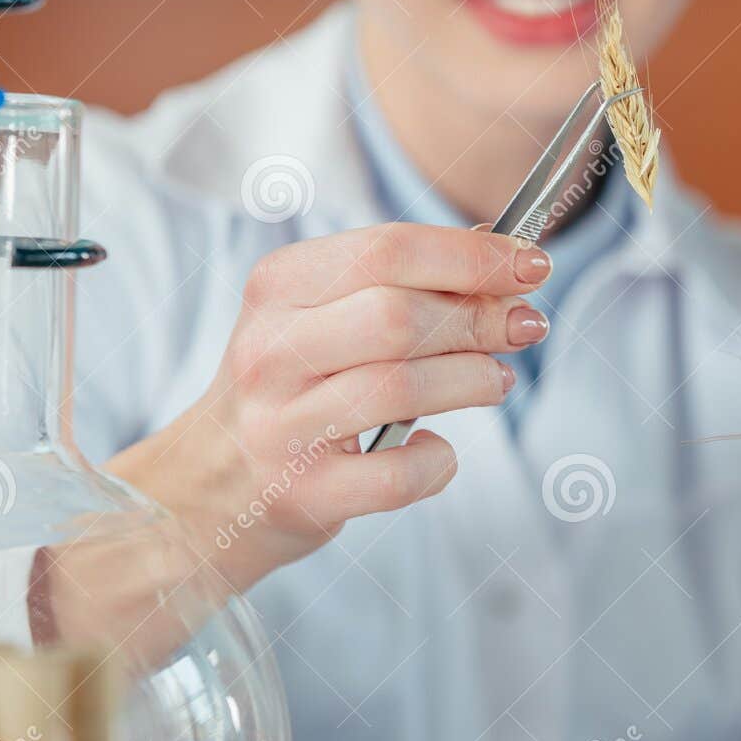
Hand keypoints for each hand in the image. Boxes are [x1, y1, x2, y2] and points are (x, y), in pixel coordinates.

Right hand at [68, 224, 551, 612]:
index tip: (532, 264)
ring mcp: (281, 425)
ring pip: (401, 388)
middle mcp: (272, 350)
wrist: (208, 488)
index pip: (388, 249)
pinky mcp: (303, 493)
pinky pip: (397, 475)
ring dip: (473, 381)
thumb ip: (404, 281)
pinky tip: (436, 451)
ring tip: (495, 381)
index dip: (473, 256)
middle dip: (481, 319)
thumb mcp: (325, 315)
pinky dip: (438, 462)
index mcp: (279, 287)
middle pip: (398, 316)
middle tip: (526, 326)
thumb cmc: (291, 388)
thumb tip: (497, 247)